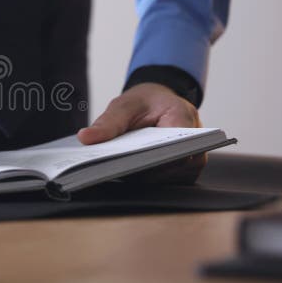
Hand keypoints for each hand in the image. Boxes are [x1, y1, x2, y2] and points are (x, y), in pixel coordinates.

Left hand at [77, 83, 204, 183]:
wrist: (157, 102)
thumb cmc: (144, 102)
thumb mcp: (123, 105)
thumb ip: (107, 122)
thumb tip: (86, 137)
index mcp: (183, 116)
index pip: (175, 146)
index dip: (153, 159)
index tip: (128, 163)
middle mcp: (195, 141)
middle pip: (173, 166)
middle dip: (144, 170)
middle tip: (114, 170)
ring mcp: (193, 159)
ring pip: (171, 178)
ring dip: (145, 176)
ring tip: (119, 170)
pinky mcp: (184, 170)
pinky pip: (168, 180)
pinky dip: (148, 178)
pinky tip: (128, 173)